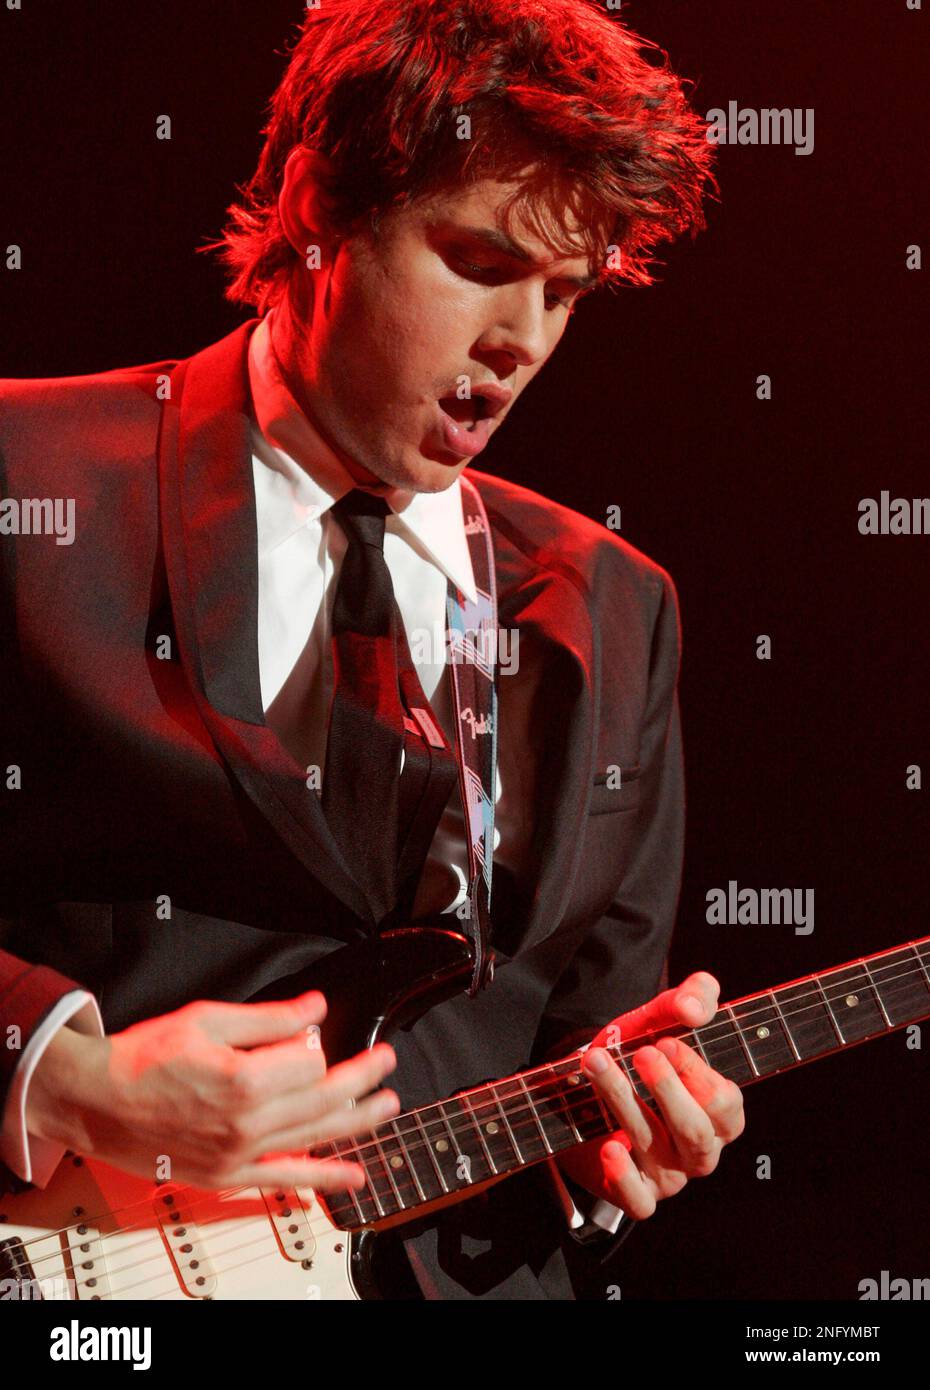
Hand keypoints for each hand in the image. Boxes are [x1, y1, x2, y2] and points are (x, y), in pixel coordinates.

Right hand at [27, 991, 398, 1192]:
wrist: (95, 1102)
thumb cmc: (143, 1059)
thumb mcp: (207, 1020)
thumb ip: (269, 1019)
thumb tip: (316, 1009)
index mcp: (243, 1080)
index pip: (308, 1061)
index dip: (316, 1043)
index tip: (315, 1030)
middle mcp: (246, 1123)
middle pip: (323, 1100)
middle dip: (362, 1078)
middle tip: (387, 1061)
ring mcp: (239, 1155)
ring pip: (315, 1137)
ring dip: (358, 1122)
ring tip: (389, 1107)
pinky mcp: (228, 1176)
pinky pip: (286, 1179)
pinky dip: (323, 1178)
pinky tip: (354, 1177)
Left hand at [556, 972, 744, 1217]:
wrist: (586, 1091)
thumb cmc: (637, 1055)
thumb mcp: (662, 1020)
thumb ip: (690, 999)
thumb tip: (694, 1006)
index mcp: (719, 1114)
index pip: (725, 1103)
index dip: (697, 1073)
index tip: (666, 1042)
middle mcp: (700, 1150)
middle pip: (696, 1131)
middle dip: (668, 1090)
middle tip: (643, 1053)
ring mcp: (670, 1176)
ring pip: (656, 1150)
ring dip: (624, 1102)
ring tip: (597, 1063)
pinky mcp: (636, 1194)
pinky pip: (639, 1201)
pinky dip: (624, 1176)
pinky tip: (609, 1146)